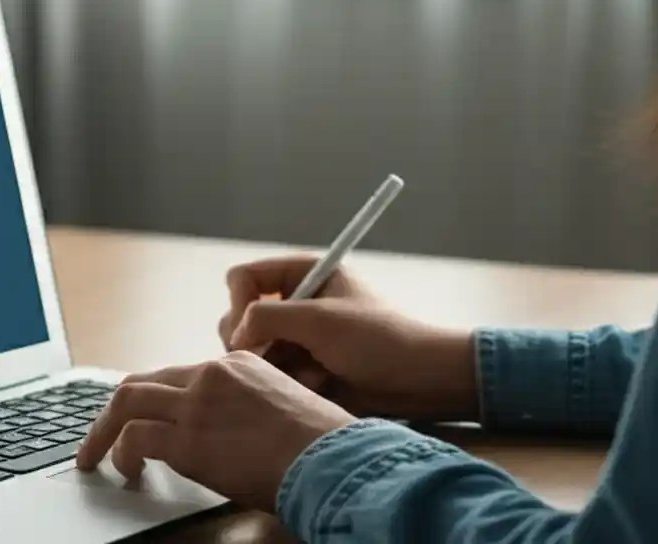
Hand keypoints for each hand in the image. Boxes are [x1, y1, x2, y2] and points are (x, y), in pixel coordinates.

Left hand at [75, 351, 355, 510]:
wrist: (332, 459)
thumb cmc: (322, 444)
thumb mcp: (283, 406)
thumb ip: (247, 408)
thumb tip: (227, 433)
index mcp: (236, 364)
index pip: (177, 375)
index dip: (153, 400)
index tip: (142, 419)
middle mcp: (211, 375)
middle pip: (142, 382)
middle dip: (115, 410)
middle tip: (101, 435)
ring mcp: (196, 404)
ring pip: (127, 401)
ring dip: (104, 431)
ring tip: (94, 457)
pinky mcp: (188, 438)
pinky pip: (135, 438)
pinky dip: (120, 453)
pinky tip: (125, 470)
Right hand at [222, 257, 478, 420]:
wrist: (422, 381)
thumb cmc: (378, 339)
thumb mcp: (320, 319)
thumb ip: (267, 317)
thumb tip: (235, 336)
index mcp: (304, 273)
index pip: (243, 278)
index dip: (239, 303)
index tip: (250, 331)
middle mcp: (298, 301)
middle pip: (240, 316)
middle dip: (254, 340)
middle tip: (274, 356)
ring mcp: (300, 336)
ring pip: (255, 350)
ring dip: (277, 364)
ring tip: (311, 373)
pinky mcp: (306, 367)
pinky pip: (275, 373)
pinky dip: (290, 381)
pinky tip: (320, 385)